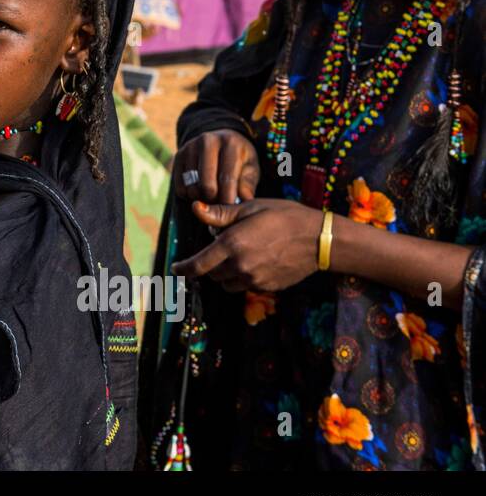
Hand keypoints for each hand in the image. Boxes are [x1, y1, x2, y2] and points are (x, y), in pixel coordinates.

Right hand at [173, 129, 259, 203]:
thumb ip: (247, 184)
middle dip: (214, 200)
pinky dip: (189, 196)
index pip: (226, 178)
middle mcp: (208, 141)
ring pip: (191, 187)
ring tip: (211, 198)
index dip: (228, 198)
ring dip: (201, 199)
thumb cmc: (239, 160)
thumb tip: (244, 199)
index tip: (230, 209)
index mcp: (230, 143)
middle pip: (206, 184)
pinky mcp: (179, 155)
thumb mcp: (251, 169)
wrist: (222, 144)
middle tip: (220, 204)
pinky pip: (180, 186)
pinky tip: (199, 193)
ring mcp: (190, 147)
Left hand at [173, 198, 323, 291]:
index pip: (198, 265)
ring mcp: (255, 279)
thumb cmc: (284, 216)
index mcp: (232, 244)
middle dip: (208, 265)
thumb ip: (220, 214)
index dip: (183, 268)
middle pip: (211, 275)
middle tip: (218, 250)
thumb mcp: (251, 208)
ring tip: (236, 256)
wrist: (319, 239)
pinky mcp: (267, 287)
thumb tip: (196, 209)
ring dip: (223, 273)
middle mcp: (240, 266)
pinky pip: (245, 287)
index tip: (175, 268)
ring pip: (226, 284)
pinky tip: (254, 262)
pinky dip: (241, 278)